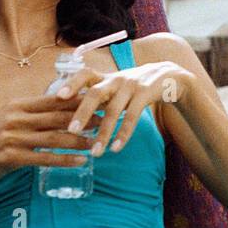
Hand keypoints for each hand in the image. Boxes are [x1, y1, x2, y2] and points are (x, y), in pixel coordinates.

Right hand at [0, 95, 94, 190]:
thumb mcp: (10, 119)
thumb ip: (33, 112)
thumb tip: (63, 102)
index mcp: (17, 105)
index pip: (54, 100)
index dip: (78, 101)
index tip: (98, 102)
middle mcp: (15, 118)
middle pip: (57, 117)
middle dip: (84, 119)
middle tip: (106, 121)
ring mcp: (12, 138)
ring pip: (54, 138)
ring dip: (79, 140)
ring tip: (98, 142)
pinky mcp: (11, 157)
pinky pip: (44, 158)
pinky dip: (65, 159)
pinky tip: (81, 161)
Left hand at [56, 61, 196, 155]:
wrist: (170, 76)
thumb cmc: (135, 86)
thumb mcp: (116, 86)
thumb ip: (97, 96)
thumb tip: (68, 115)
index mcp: (106, 77)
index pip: (85, 74)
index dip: (71, 84)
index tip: (57, 97)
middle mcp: (116, 79)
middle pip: (95, 93)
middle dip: (82, 112)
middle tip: (72, 130)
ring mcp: (132, 86)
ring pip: (114, 110)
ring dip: (104, 132)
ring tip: (95, 153)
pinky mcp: (146, 94)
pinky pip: (133, 116)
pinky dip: (124, 133)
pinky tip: (117, 148)